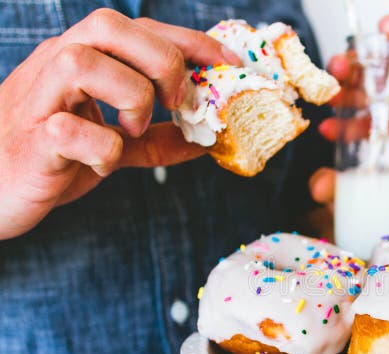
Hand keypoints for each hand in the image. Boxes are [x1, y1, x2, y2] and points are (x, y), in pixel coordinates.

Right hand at [0, 9, 241, 239]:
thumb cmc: (51, 159)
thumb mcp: (112, 143)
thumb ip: (155, 139)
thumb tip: (205, 141)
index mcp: (81, 59)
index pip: (139, 29)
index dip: (189, 41)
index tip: (228, 63)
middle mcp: (56, 67)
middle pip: (108, 26)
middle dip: (160, 61)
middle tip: (176, 103)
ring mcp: (39, 100)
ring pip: (81, 62)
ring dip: (129, 96)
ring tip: (134, 131)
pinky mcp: (32, 143)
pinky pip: (67, 130)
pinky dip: (101, 148)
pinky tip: (102, 164)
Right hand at [321, 15, 388, 166]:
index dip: (387, 32)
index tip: (387, 29)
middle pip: (361, 68)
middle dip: (347, 64)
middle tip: (341, 66)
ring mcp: (384, 107)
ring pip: (353, 97)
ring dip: (339, 95)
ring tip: (332, 96)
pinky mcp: (381, 132)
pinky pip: (356, 129)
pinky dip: (340, 129)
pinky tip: (332, 128)